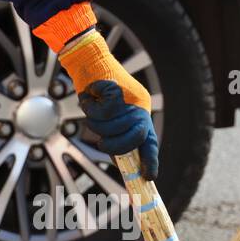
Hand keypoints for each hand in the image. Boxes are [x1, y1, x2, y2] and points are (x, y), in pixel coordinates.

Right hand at [58, 30, 158, 178]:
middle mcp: (140, 107)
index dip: (151, 160)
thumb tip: (121, 162)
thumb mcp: (109, 120)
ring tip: (93, 112)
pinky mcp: (118, 89)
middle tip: (103, 142)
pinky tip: (91, 99)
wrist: (88, 63)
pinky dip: (92, 109)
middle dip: (116, 144)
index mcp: (141, 114)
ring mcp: (131, 98)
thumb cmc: (96, 94)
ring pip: (115, 126)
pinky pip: (104, 112)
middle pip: (135, 137)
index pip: (150, 141)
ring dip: (97, 124)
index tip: (148, 177)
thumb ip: (117, 137)